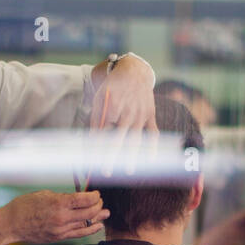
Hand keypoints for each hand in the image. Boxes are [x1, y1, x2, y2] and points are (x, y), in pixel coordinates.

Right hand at [0, 189, 107, 243]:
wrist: (12, 224)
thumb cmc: (25, 206)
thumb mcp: (44, 195)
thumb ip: (63, 197)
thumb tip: (78, 198)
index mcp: (58, 203)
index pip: (85, 200)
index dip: (94, 196)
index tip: (96, 193)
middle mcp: (62, 218)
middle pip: (89, 212)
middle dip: (97, 205)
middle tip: (99, 201)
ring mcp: (61, 229)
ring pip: (86, 224)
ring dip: (98, 217)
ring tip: (106, 213)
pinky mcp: (59, 237)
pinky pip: (79, 234)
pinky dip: (90, 229)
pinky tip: (98, 225)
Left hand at [90, 55, 157, 175]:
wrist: (134, 72)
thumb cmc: (112, 87)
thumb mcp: (99, 98)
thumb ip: (96, 118)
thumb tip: (91, 140)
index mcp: (112, 106)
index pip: (103, 131)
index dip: (97, 147)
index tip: (91, 161)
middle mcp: (128, 111)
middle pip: (119, 138)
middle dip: (112, 156)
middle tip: (106, 172)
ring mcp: (141, 114)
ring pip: (136, 138)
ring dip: (133, 156)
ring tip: (130, 171)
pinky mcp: (150, 115)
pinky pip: (153, 133)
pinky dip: (152, 146)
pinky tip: (150, 159)